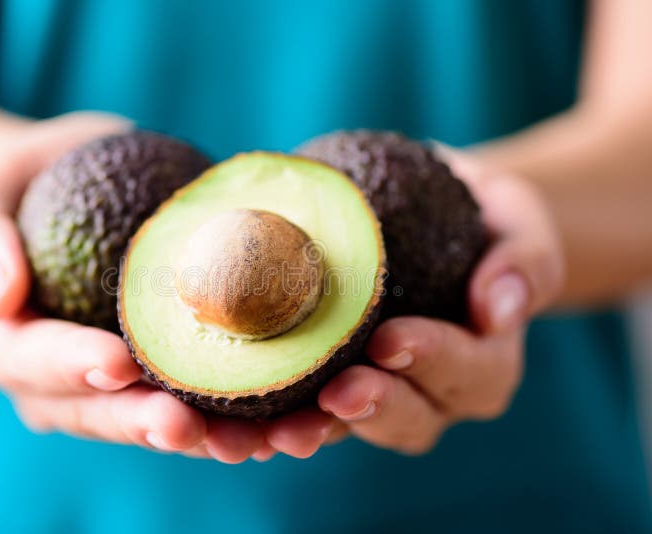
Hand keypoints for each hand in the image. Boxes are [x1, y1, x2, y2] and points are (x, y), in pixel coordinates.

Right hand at [0, 112, 266, 462]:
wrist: (70, 193)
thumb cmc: (27, 187)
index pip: (27, 361)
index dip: (70, 366)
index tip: (118, 363)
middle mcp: (48, 381)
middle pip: (91, 411)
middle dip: (140, 423)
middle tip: (186, 427)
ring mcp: (103, 387)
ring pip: (145, 423)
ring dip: (198, 439)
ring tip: (247, 444)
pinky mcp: (153, 377)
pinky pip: (189, 404)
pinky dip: (229, 418)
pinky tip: (274, 425)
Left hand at [263, 150, 564, 456]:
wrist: (430, 213)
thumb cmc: (479, 217)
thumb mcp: (517, 220)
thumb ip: (525, 259)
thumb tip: (501, 308)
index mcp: (484, 361)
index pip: (468, 373)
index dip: (432, 361)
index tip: (391, 340)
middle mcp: (431, 392)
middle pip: (409, 419)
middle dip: (372, 408)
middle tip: (337, 394)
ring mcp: (377, 393)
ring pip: (347, 427)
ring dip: (309, 432)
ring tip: (272, 433)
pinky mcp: (327, 384)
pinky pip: (302, 409)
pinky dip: (269, 419)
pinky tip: (236, 420)